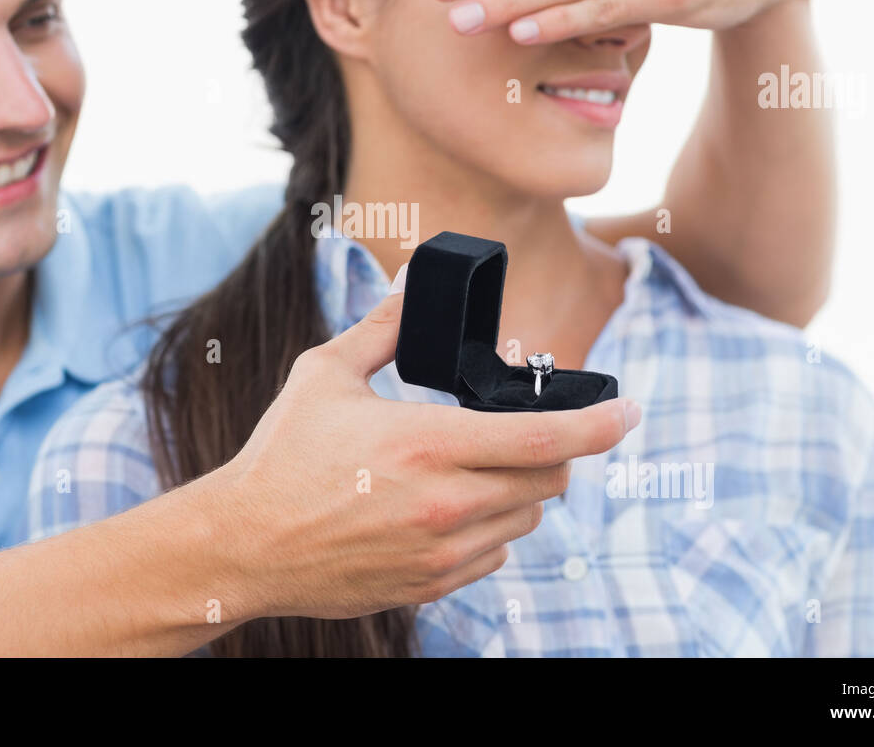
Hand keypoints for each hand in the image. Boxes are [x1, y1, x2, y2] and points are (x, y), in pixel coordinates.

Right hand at [213, 289, 640, 620]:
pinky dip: (490, 528)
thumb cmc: (281, 455)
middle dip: (556, 451)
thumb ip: (383, 327)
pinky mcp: (429, 586)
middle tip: (533, 431)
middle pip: (548, 482)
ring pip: (525, 520)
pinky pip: (493, 557)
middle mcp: (445, 505)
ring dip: (521, 489)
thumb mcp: (326, 374)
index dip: (600, 424)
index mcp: (427, 445)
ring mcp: (440, 553)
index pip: (545, 440)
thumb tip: (414, 287)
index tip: (630, 410)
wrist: (243, 544)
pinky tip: (449, 507)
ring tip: (477, 466)